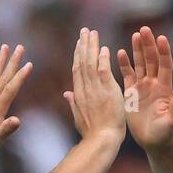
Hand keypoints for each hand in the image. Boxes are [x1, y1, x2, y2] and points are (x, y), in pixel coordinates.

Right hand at [64, 27, 125, 145]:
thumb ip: (73, 103)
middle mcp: (84, 89)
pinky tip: (104, 48)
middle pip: (82, 62)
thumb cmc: (92, 134)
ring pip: (91, 63)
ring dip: (91, 46)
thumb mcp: (79, 117)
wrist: (101, 141)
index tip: (79, 43)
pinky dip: (103, 59)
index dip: (78, 55)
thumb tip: (66, 94)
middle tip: (85, 31)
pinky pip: (103, 71)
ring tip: (92, 33)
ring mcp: (95, 90)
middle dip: (83, 45)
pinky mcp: (106, 92)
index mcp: (78, 94)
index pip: (77, 70)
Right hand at [117, 25, 172, 152]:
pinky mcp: (131, 93)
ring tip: (136, 35)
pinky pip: (127, 75)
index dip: (163, 52)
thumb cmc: (166, 133)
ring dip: (138, 50)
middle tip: (144, 29)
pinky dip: (124, 64)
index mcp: (165, 89)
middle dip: (149, 45)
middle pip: (152, 60)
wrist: (153, 143)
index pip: (165, 65)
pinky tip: (119, 52)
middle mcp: (154, 84)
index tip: (161, 38)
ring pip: (140, 64)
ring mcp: (142, 87)